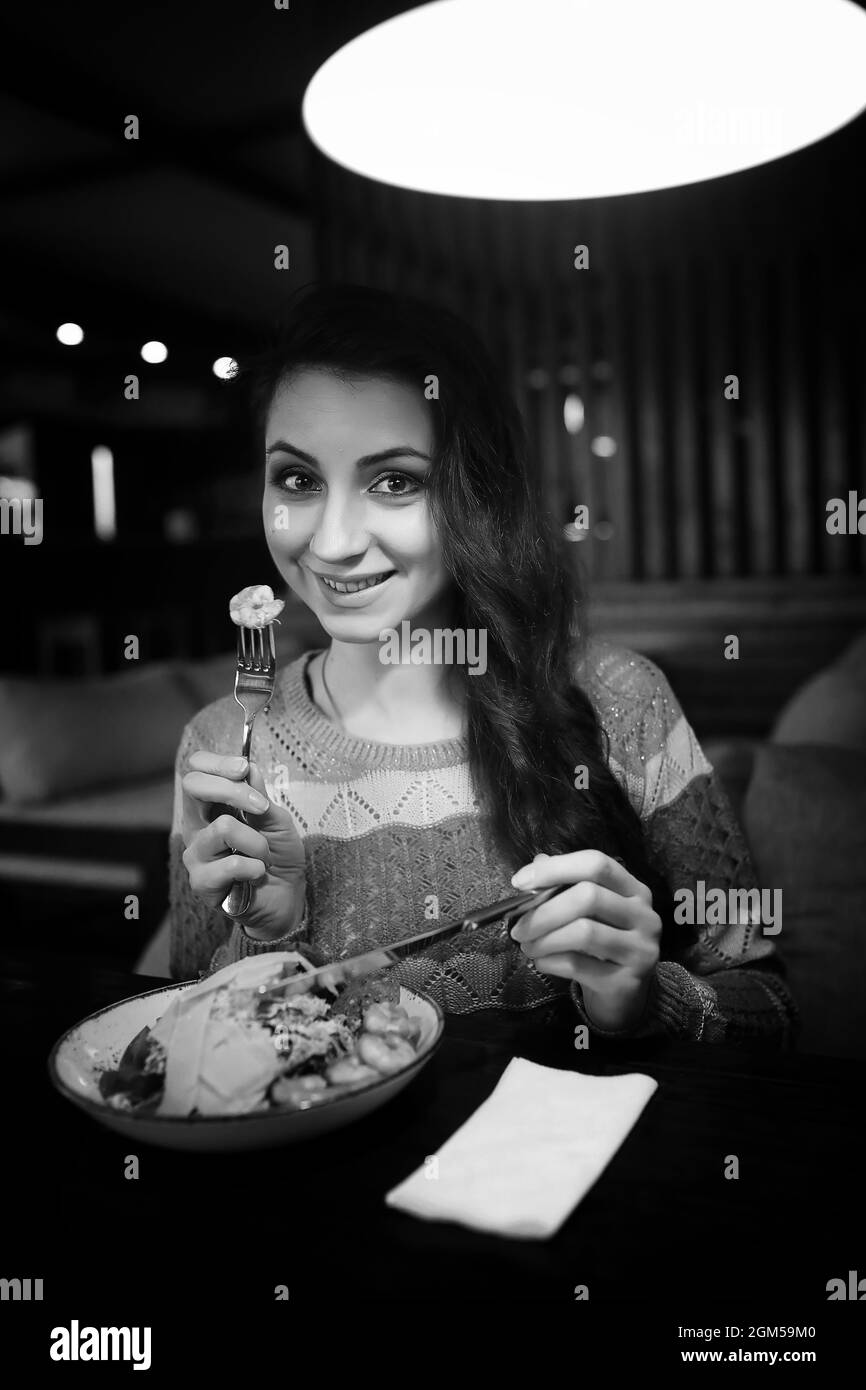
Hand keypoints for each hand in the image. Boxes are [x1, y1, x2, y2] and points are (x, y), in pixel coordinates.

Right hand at [181, 752, 305, 940]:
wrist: (286, 897)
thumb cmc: (278, 856)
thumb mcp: (276, 819)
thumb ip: (259, 795)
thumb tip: (247, 767)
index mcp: (211, 806)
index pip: (196, 770)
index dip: (217, 763)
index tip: (243, 768)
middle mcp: (197, 826)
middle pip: (193, 786)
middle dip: (234, 791)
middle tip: (261, 809)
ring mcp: (196, 853)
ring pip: (224, 827)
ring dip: (257, 843)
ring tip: (263, 856)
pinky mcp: (201, 882)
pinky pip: (230, 864)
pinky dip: (255, 867)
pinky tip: (256, 875)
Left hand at [509, 851, 661, 1031]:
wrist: (624, 994)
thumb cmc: (601, 946)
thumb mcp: (588, 913)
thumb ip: (565, 886)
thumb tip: (535, 867)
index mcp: (634, 890)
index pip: (597, 863)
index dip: (556, 868)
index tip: (520, 882)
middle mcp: (644, 916)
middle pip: (589, 897)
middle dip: (544, 911)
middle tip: (518, 927)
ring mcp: (640, 949)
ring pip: (583, 932)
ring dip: (544, 939)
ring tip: (527, 946)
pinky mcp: (627, 981)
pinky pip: (578, 965)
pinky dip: (550, 962)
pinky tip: (541, 962)